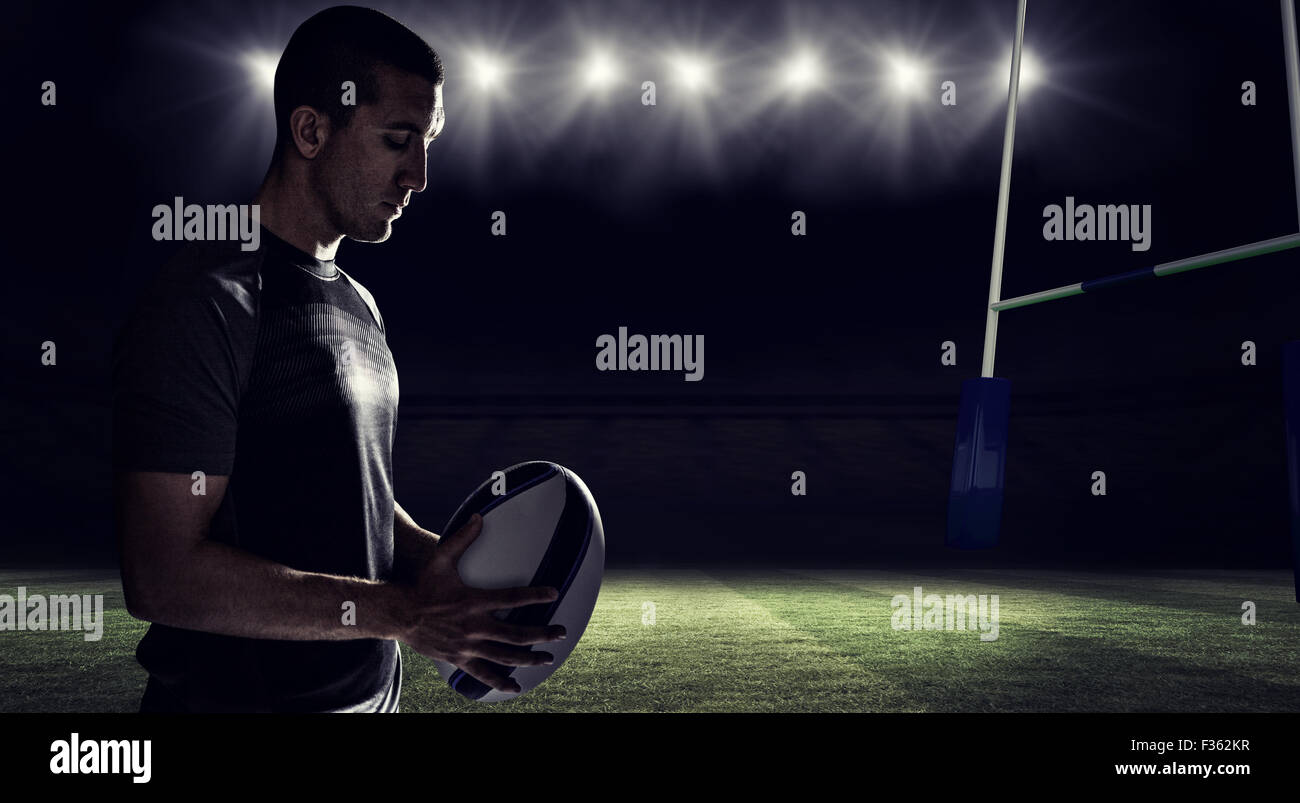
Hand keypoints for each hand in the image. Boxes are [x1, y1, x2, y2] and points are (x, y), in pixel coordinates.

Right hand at [401, 513, 566, 693]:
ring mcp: (467, 646)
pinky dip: (500, 682)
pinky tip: (515, 688)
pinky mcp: (459, 659)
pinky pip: (484, 674)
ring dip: (529, 659)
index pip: (512, 598)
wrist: (399, 614)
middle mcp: (474, 627)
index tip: (554, 593)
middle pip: (516, 634)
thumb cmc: (423, 585)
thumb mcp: (440, 558)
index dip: (536, 595)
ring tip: (548, 658)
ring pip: (505, 657)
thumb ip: (462, 538)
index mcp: (473, 601)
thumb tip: (478, 516)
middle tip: (562, 633)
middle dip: (543, 634)